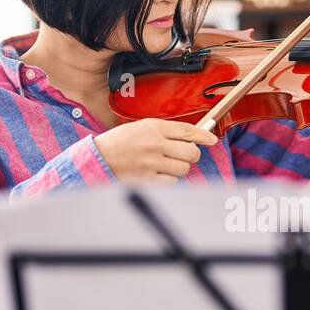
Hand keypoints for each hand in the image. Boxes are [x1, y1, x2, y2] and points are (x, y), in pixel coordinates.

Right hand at [92, 118, 217, 183]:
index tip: (212, 140)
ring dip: (178, 169)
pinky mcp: (148, 179)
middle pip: (191, 152)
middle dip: (191, 155)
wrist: (98, 158)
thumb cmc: (120, 143)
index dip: (204, 136)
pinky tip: (157, 174)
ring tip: (164, 165)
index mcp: (153, 127)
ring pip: (184, 169)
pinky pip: (172, 182)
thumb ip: (166, 131)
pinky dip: (169, 180)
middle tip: (182, 156)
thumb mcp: (141, 128)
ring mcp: (152, 162)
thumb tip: (192, 137)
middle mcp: (155, 143)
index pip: (187, 130)